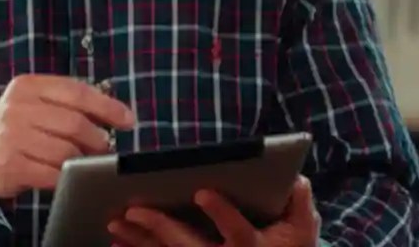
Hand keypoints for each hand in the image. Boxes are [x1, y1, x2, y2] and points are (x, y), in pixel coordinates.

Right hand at [0, 74, 134, 198]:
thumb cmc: (15, 127)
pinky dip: (66, 177)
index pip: (77, 92)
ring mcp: (12, 137)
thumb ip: (66, 103)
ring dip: (84, 161)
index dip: (108, 107)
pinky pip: (51, 174)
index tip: (128, 120)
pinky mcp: (10, 166)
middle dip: (98, 139)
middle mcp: (18, 108)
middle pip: (75, 123)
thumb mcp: (33, 103)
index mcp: (28, 86)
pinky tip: (68, 176)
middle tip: (104, 148)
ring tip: (85, 162)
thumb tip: (113, 115)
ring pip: (66, 151)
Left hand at [108, 175, 319, 246]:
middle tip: (135, 209)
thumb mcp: (302, 229)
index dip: (220, 212)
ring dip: (139, 241)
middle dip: (161, 228)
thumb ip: (299, 204)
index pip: (237, 230)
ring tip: (116, 222)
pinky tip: (118, 242)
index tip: (201, 192)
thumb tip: (295, 178)